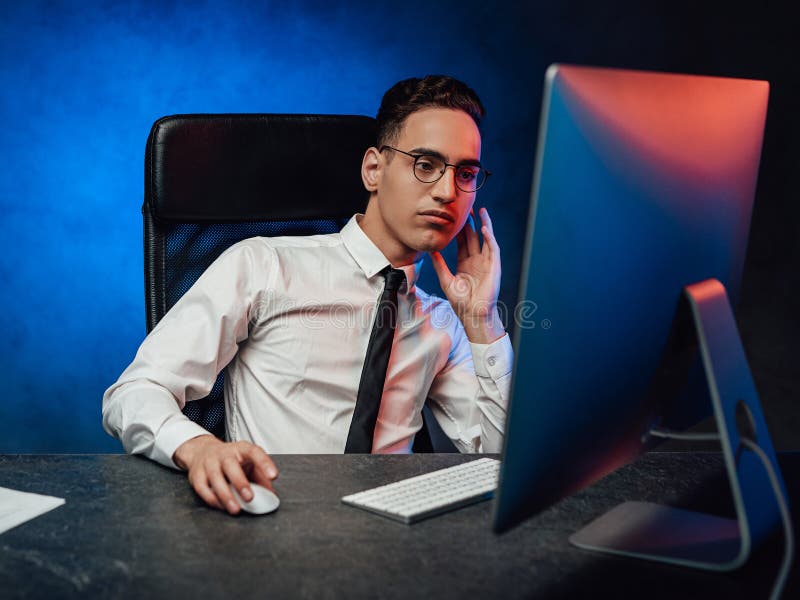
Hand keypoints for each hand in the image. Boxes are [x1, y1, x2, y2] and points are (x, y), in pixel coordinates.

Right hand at [173, 434, 278, 514]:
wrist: (202, 451)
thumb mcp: (248, 462)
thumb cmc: (230, 459)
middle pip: (231, 465)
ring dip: (226, 495)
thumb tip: (270, 495)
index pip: (254, 452)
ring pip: (215, 478)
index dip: (264, 463)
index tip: (273, 476)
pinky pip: (203, 488)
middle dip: (240, 483)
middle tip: (250, 498)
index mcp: (241, 449)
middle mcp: (224, 454)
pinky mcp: (196, 475)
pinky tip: (221, 506)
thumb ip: (260, 477)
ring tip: (236, 509)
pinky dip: (212, 499)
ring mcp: (208, 463)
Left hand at [430, 207, 504, 343]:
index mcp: (465, 263)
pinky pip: (493, 249)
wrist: (473, 314)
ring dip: (485, 225)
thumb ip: (440, 265)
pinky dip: (490, 238)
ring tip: (481, 211)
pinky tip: (485, 229)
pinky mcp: (494, 267)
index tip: (453, 217)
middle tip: (466, 208)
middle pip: (474, 237)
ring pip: (486, 239)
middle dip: (471, 223)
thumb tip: (430, 251)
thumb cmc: (461, 302)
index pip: (462, 242)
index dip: (458, 230)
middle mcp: (477, 260)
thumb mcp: (446, 280)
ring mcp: (486, 262)